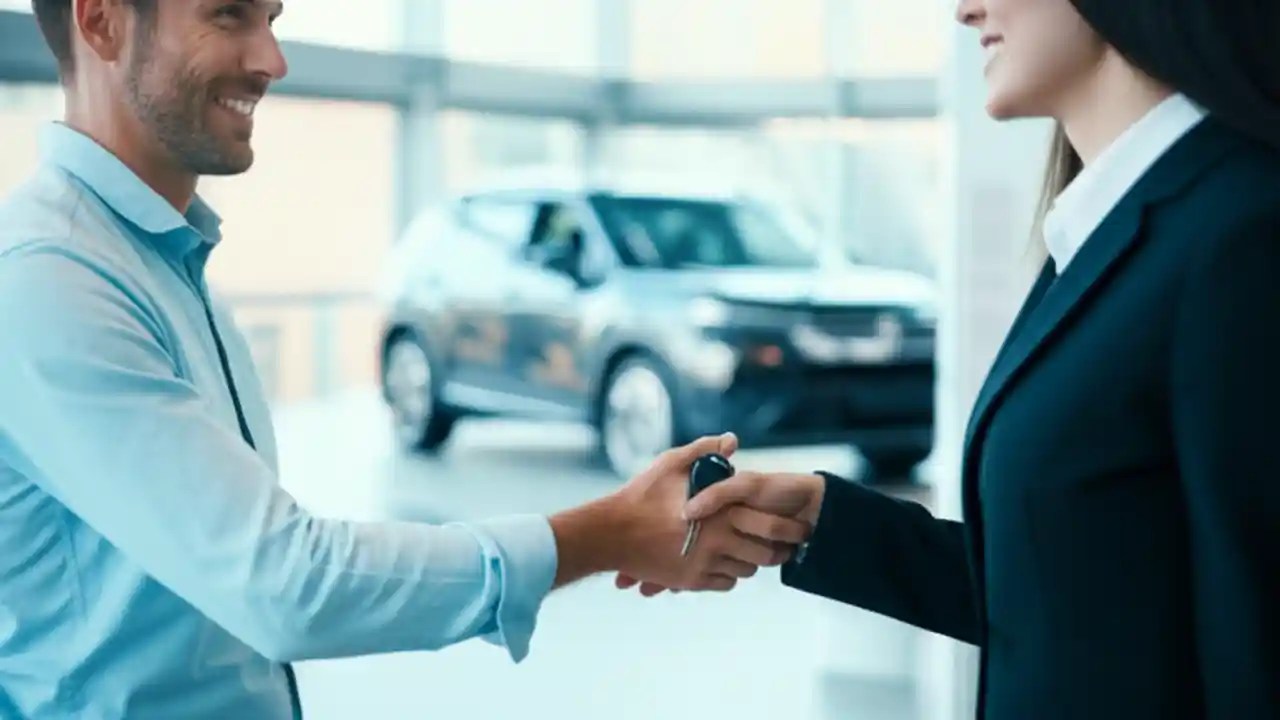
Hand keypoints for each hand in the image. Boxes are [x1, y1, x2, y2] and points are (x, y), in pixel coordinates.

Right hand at [605, 434, 810, 593]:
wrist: (610, 533)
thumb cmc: (641, 496)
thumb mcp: (671, 464)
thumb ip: (705, 451)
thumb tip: (732, 440)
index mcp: (719, 510)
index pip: (768, 524)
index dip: (784, 525)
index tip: (791, 523)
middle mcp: (717, 540)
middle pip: (764, 554)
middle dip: (775, 550)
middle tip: (780, 545)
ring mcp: (704, 564)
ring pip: (746, 570)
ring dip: (749, 561)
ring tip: (746, 549)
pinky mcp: (692, 582)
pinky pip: (725, 583)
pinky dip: (729, 574)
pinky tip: (722, 561)